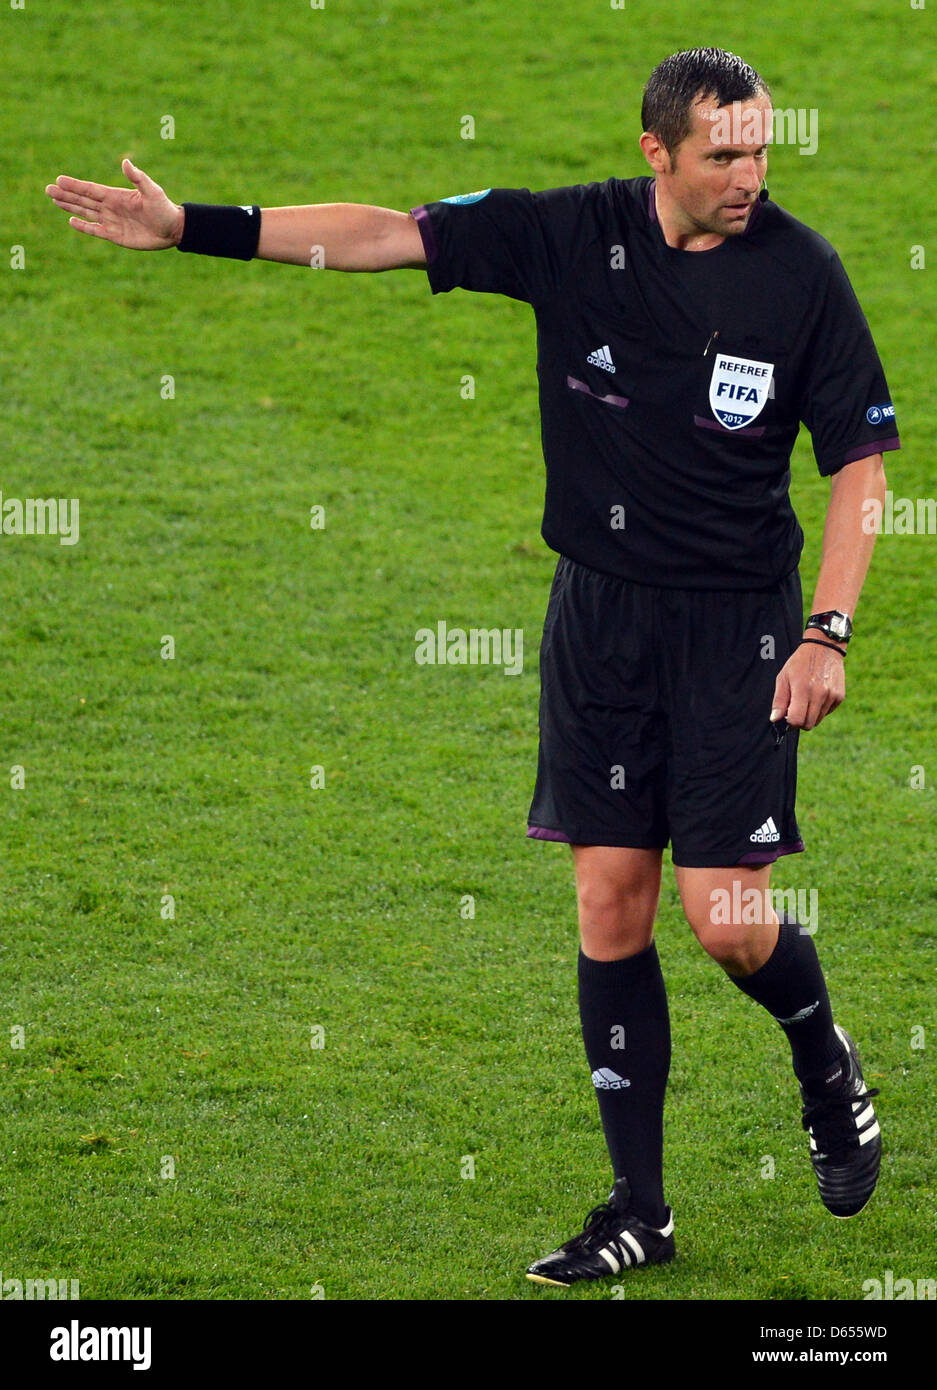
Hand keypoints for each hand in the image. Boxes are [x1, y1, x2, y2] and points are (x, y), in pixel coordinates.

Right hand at [44, 159, 183, 249]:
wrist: (173, 229)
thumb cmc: (164, 208)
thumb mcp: (152, 191)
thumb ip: (138, 178)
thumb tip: (125, 162)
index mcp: (116, 195)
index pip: (91, 189)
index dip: (75, 185)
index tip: (59, 179)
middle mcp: (111, 207)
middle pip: (83, 200)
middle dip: (66, 194)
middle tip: (48, 189)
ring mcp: (112, 221)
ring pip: (86, 212)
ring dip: (70, 206)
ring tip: (54, 200)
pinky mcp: (115, 236)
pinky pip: (95, 230)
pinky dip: (83, 226)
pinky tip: (71, 221)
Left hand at [770, 640, 844, 731]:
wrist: (824, 647)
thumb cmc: (800, 663)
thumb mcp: (783, 678)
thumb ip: (779, 701)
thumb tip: (775, 720)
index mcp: (803, 690)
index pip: (797, 721)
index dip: (790, 722)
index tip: (787, 716)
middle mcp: (820, 695)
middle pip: (808, 724)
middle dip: (800, 721)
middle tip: (795, 709)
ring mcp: (832, 696)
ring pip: (818, 720)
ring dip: (810, 715)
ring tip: (806, 699)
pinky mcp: (840, 697)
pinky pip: (827, 712)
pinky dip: (820, 709)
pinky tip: (817, 695)